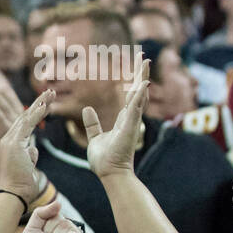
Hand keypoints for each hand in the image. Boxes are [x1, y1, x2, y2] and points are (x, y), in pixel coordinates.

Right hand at [0, 89, 52, 201]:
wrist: (14, 194)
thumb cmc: (22, 185)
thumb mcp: (28, 166)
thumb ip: (30, 156)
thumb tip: (33, 150)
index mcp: (12, 144)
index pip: (25, 123)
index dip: (36, 112)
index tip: (47, 103)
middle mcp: (8, 139)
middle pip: (25, 116)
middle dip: (39, 103)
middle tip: (51, 91)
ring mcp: (9, 141)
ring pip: (26, 117)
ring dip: (40, 104)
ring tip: (51, 93)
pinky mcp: (14, 144)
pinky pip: (27, 125)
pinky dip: (36, 114)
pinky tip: (45, 106)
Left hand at [84, 59, 147, 178]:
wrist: (109, 173)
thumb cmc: (104, 160)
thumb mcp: (95, 137)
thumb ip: (92, 123)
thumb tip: (87, 109)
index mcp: (123, 121)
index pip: (130, 97)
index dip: (132, 84)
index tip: (134, 71)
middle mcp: (130, 119)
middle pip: (137, 92)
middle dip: (140, 75)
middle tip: (143, 58)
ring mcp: (132, 122)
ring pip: (139, 95)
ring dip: (142, 78)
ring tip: (144, 62)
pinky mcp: (130, 127)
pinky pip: (135, 108)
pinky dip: (139, 95)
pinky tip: (143, 83)